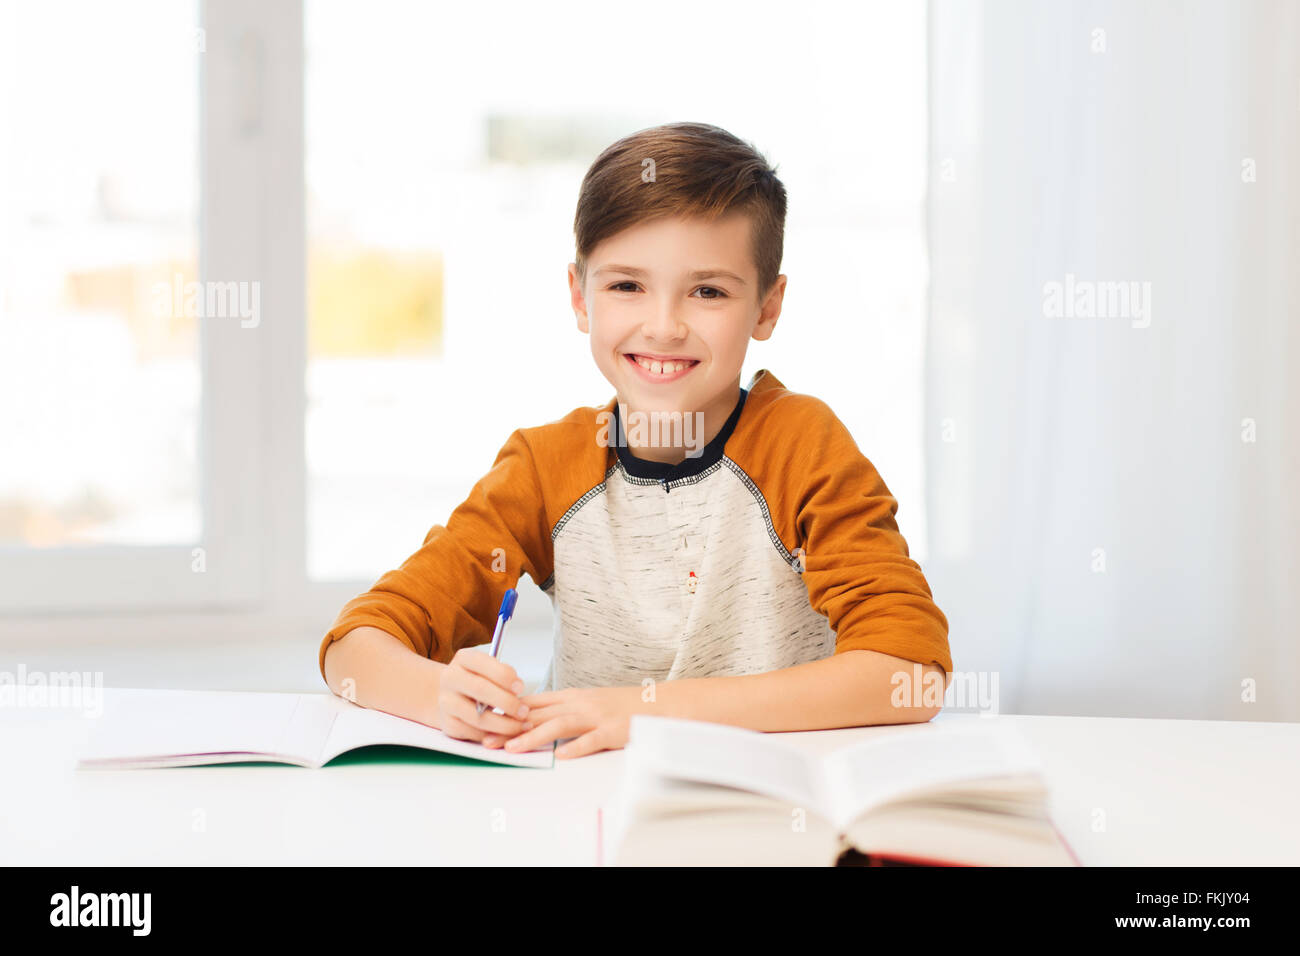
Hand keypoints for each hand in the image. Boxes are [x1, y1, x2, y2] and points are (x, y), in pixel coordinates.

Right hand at [436, 648, 533, 743]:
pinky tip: (505, 733)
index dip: (504, 676)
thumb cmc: (476, 681)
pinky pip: (473, 732)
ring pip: (477, 716)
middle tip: (524, 711)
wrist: (451, 696)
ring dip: (504, 724)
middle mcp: (450, 678)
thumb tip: (517, 686)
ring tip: (520, 725)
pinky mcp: (448, 723)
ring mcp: (446, 701)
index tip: (520, 687)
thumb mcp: (487, 669)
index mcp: (463, 659)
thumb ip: (502, 674)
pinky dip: (493, 735)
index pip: (483, 663)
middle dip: (507, 702)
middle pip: (480, 689)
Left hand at [486, 686, 640, 758]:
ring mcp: (597, 716)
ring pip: (559, 725)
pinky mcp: (613, 731)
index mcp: (573, 697)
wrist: (661, 703)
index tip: (485, 722)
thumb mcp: (590, 703)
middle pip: (539, 714)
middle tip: (486, 739)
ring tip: (512, 748)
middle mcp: (581, 703)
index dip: (507, 712)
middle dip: (510, 727)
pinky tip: (560, 756)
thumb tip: (535, 718)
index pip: (533, 703)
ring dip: (533, 736)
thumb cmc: (624, 706)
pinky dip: (575, 748)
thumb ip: (564, 710)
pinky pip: (592, 740)